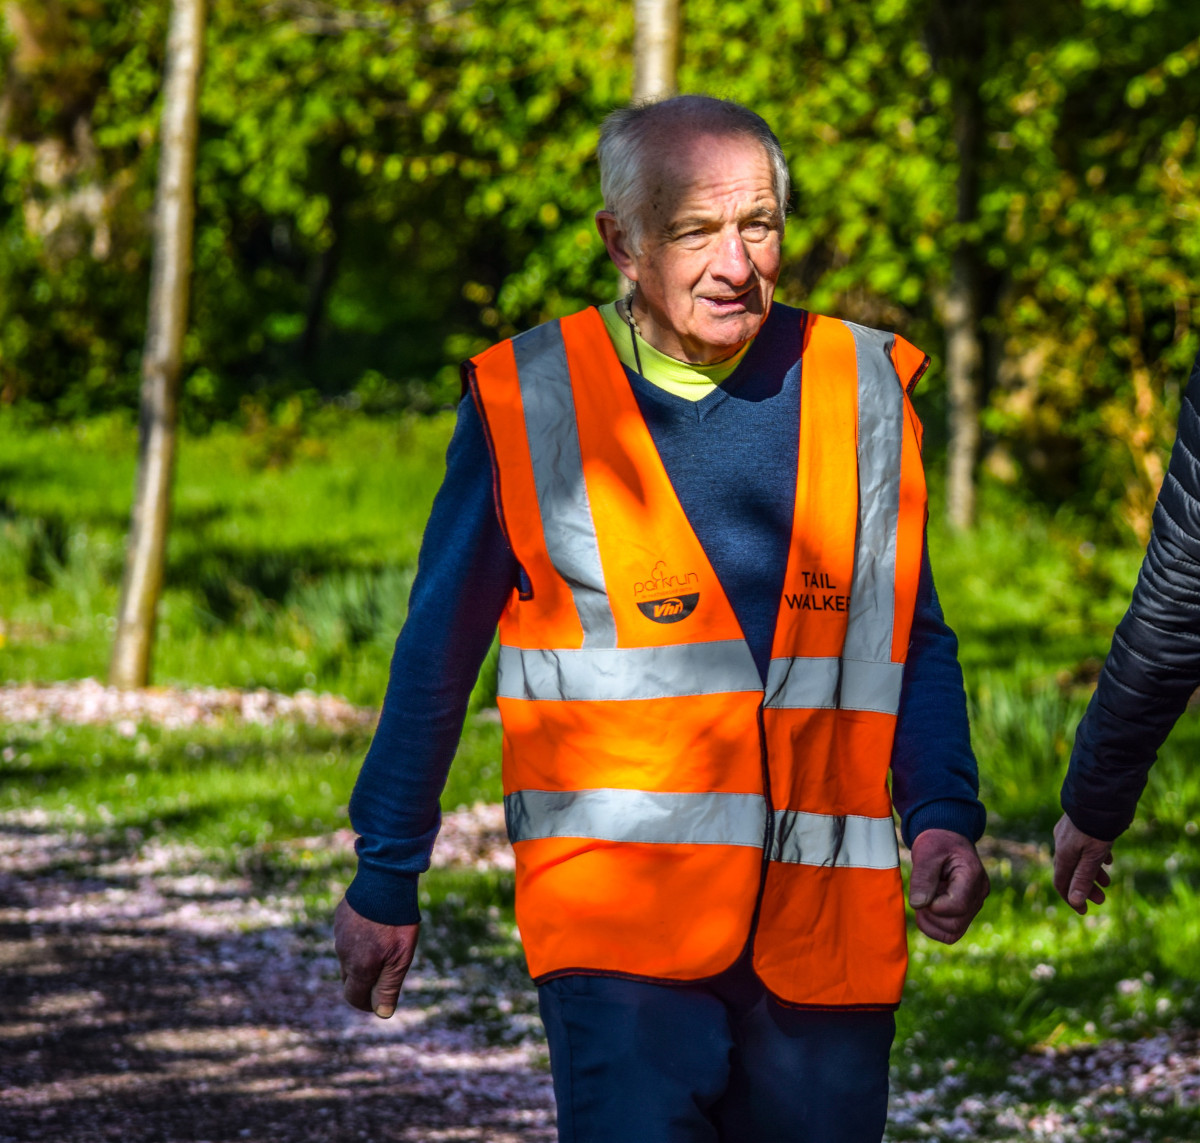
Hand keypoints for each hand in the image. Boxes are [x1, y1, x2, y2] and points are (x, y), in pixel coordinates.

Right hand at [334, 896, 419, 1017]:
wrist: (386, 880)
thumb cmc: (397, 921)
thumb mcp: (401, 957)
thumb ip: (389, 986)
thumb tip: (382, 1013)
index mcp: (359, 967)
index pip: (354, 997)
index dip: (367, 1003)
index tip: (380, 1000)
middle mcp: (344, 953)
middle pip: (349, 978)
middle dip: (364, 981)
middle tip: (385, 971)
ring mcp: (340, 933)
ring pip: (347, 955)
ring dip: (361, 956)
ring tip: (383, 942)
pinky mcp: (341, 917)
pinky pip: (346, 935)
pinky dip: (358, 937)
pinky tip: (374, 924)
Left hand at [908, 828, 989, 943]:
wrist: (947, 838)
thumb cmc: (937, 842)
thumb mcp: (926, 851)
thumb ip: (923, 877)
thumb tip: (918, 905)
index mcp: (972, 876)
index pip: (956, 906)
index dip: (933, 904)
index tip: (922, 890)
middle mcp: (979, 894)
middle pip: (955, 925)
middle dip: (930, 915)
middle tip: (920, 895)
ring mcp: (974, 904)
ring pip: (954, 932)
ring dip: (931, 922)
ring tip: (924, 899)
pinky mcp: (966, 910)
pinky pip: (952, 931)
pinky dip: (935, 925)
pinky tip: (927, 907)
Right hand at [1052, 814, 1113, 914]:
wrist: (1100, 797)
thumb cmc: (1097, 829)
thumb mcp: (1093, 857)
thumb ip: (1083, 878)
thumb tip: (1074, 901)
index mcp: (1063, 854)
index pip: (1061, 882)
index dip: (1071, 898)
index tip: (1084, 911)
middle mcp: (1062, 844)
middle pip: (1071, 872)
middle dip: (1086, 887)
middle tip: (1102, 899)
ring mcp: (1068, 833)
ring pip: (1079, 859)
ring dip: (1093, 874)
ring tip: (1108, 881)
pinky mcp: (1078, 825)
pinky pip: (1083, 847)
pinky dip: (1095, 858)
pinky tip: (1108, 859)